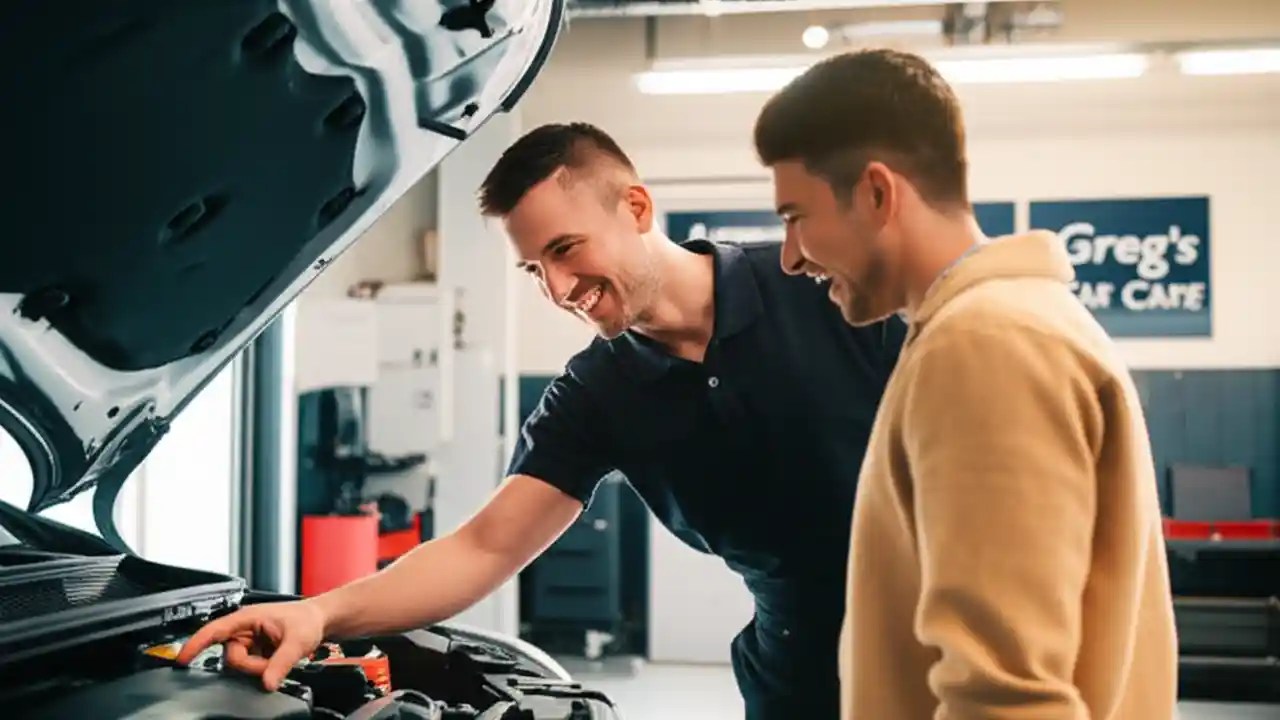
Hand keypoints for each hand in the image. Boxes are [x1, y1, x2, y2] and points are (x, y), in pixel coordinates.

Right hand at [176, 599, 326, 690]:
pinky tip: (273, 660)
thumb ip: (281, 663)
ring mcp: (248, 641)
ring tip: (276, 657)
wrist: (319, 621)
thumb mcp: (297, 641)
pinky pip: (248, 667)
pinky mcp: (253, 651)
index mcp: (247, 618)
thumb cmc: (307, 620)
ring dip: (257, 667)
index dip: (195, 644)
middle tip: (274, 661)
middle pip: (231, 657)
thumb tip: (267, 683)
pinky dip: (260, 668)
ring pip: (240, 665)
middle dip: (252, 665)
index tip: (181, 659)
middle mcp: (243, 629)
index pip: (213, 631)